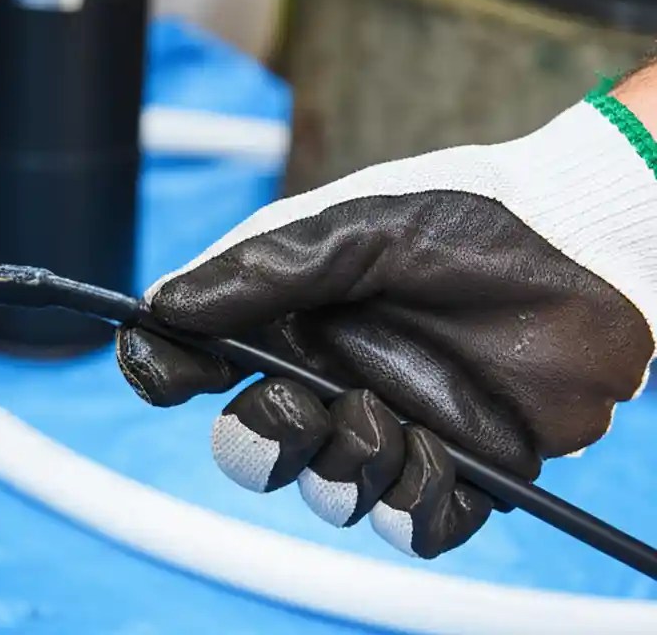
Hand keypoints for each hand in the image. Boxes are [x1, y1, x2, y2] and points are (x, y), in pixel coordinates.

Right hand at [117, 97, 656, 557]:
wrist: (584, 245)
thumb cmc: (467, 218)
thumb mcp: (350, 228)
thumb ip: (256, 272)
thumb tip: (162, 306)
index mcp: (287, 321)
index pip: (194, 365)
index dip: (169, 375)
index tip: (185, 373)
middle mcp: (328, 378)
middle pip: (253, 452)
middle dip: (269, 440)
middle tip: (306, 403)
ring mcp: (393, 425)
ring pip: (331, 494)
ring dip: (352, 465)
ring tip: (398, 419)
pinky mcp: (462, 467)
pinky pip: (411, 527)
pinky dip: (417, 505)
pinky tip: (444, 454)